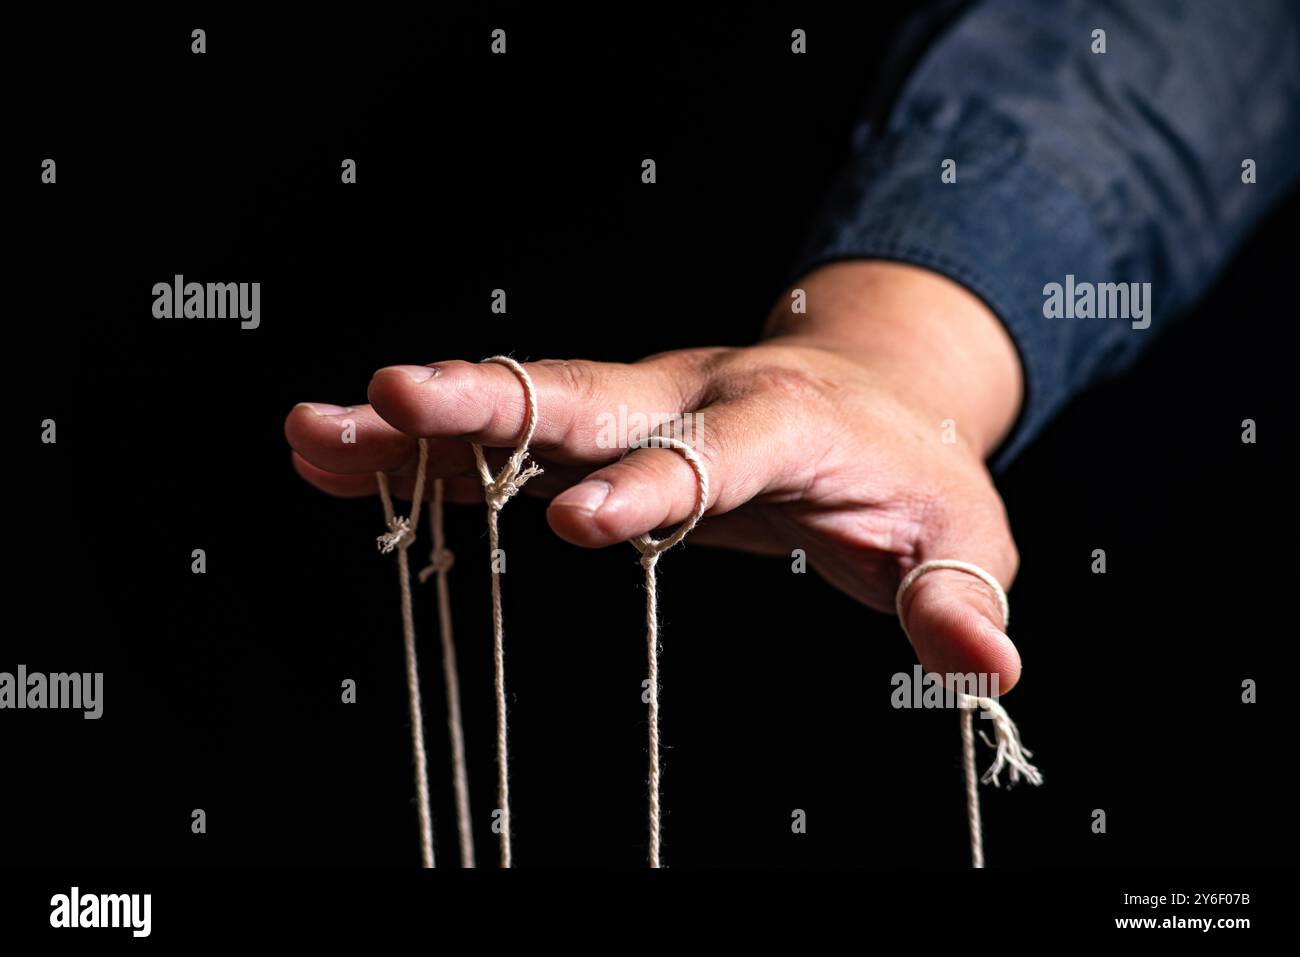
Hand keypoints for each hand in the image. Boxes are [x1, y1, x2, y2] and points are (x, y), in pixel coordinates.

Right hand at [285, 261, 1025, 687]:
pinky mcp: (603, 429)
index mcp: (782, 422)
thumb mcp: (961, 538)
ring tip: (313, 432)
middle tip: (388, 398)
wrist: (875, 390)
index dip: (648, 485)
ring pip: (519, 408)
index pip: (707, 451)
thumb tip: (987, 674)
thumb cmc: (914, 475)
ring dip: (417, 426)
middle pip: (583, 394)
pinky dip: (422, 455)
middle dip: (488, 402)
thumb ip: (954, 600)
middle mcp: (691, 395)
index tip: (575, 524)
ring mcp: (638, 405)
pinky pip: (503, 440)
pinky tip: (335, 461)